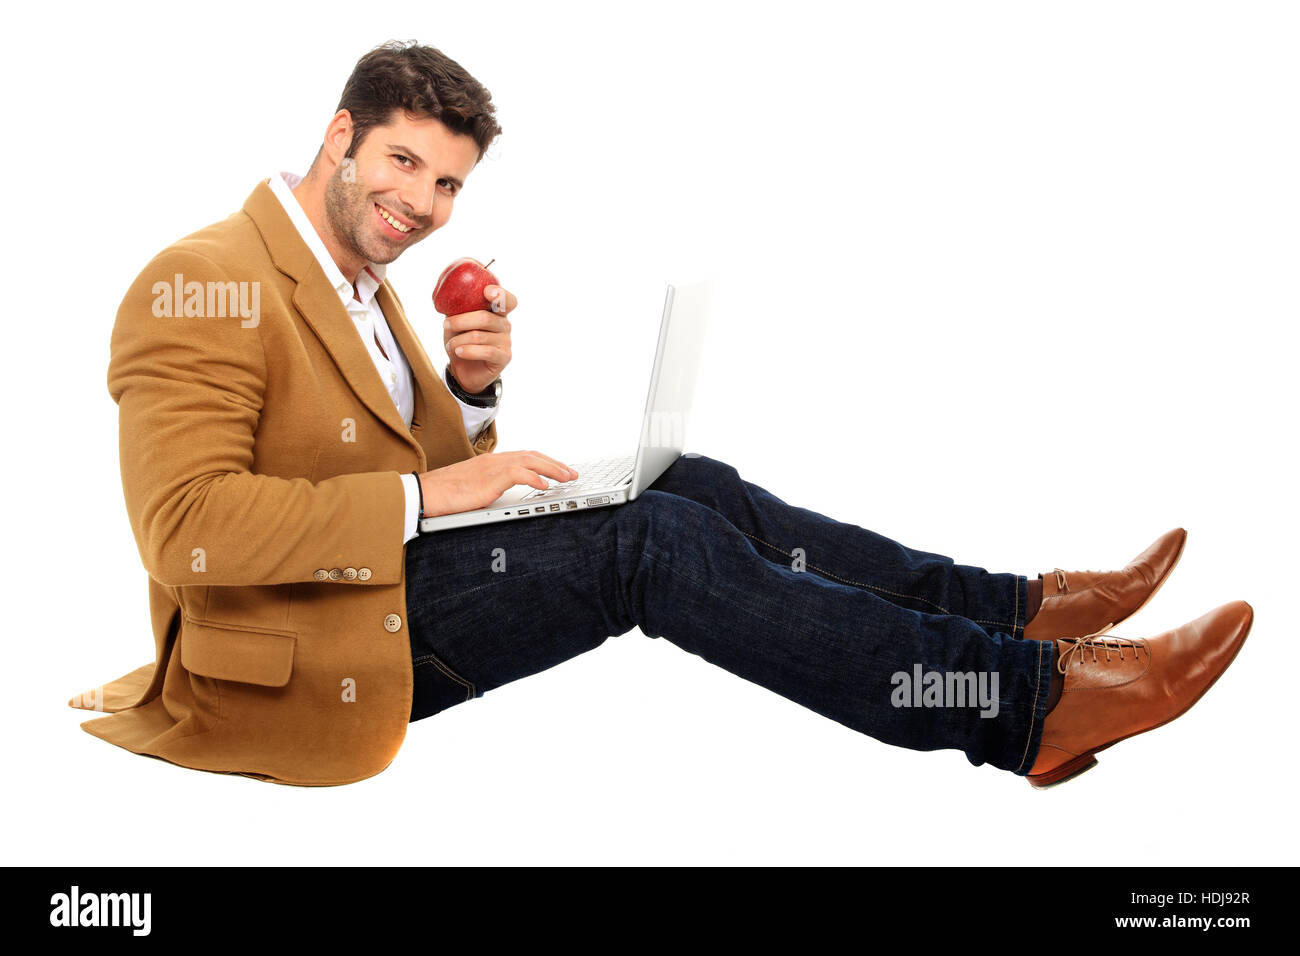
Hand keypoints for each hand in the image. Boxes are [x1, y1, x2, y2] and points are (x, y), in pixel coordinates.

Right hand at [417, 450, 578, 517]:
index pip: (525, 457)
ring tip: (567, 478)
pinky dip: (535, 478)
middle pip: (533, 456)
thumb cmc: (445, 494)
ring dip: (552, 469)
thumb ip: (490, 487)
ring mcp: (492, 467)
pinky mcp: (489, 478)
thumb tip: (502, 495)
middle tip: (572, 473)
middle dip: (555, 464)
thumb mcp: (474, 488)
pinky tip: (545, 486)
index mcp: (492, 461)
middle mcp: (495, 460)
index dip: (545, 462)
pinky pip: (518, 474)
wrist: (426, 493)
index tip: (559, 470)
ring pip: (530, 462)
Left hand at [442, 284, 515, 393]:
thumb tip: (444, 295)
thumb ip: (457, 310)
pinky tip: (458, 352)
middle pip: (485, 318)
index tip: (486, 292)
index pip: (507, 300)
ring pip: (479, 336)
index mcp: (496, 312)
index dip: (500, 294)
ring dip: (458, 340)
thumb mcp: (456, 324)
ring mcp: (506, 341)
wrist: (465, 371)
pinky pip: (486, 352)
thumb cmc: (462, 342)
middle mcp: (504, 325)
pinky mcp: (504, 357)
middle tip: (446, 325)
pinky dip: (468, 351)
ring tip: (450, 345)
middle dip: (461, 321)